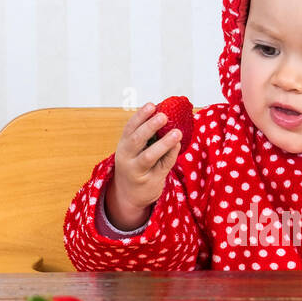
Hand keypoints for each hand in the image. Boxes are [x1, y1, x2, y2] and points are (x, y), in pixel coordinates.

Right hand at [108, 102, 182, 228]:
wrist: (129, 194)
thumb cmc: (135, 164)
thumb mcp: (133, 150)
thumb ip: (145, 136)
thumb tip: (165, 113)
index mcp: (123, 145)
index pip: (130, 128)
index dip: (140, 116)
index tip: (151, 105)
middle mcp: (127, 158)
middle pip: (136, 140)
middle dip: (150, 127)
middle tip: (163, 116)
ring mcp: (138, 171)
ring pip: (150, 156)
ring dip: (164, 143)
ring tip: (177, 132)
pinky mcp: (151, 181)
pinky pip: (164, 165)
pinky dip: (172, 154)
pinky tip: (178, 144)